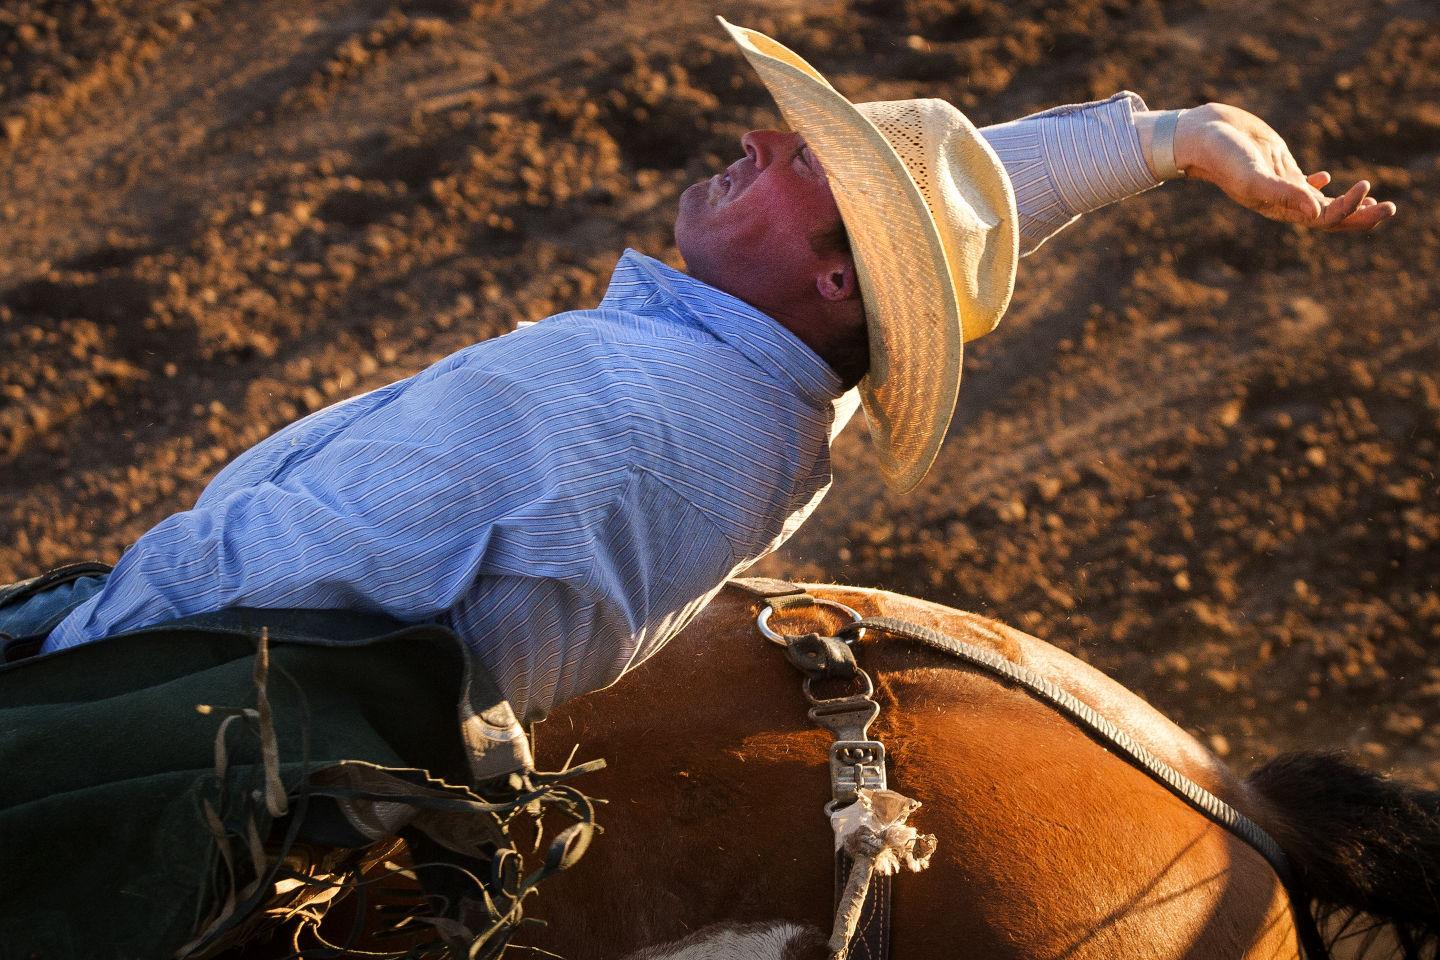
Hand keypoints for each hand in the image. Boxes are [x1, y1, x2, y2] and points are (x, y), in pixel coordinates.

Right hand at [1171, 102, 1396, 231]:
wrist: (1202, 136)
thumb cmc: (1223, 157)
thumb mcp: (1253, 174)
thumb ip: (1282, 193)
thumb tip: (1315, 209)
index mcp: (1278, 209)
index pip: (1322, 219)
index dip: (1349, 210)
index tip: (1366, 188)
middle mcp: (1282, 201)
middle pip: (1328, 217)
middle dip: (1360, 215)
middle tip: (1390, 208)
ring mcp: (1281, 184)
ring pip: (1320, 202)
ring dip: (1348, 203)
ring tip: (1372, 199)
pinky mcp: (1278, 165)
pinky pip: (1302, 183)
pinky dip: (1319, 185)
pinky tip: (1327, 177)